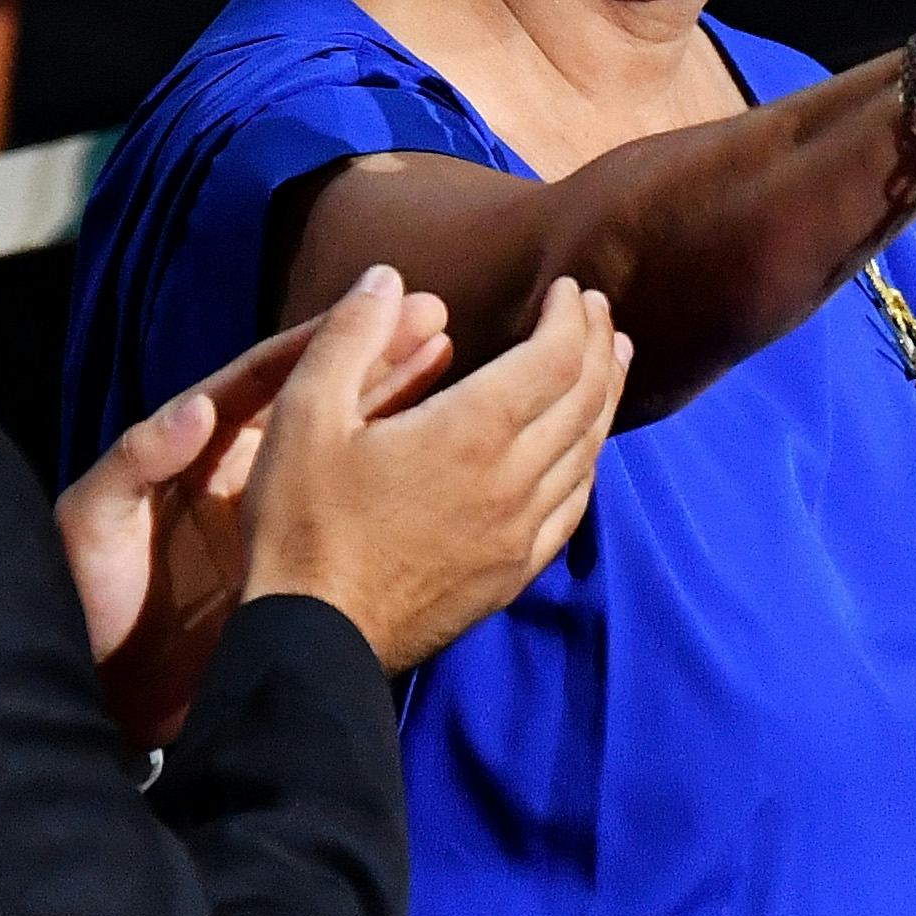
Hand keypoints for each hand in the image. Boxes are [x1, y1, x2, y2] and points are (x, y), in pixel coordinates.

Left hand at [62, 286, 454, 746]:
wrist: (102, 691)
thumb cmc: (85, 598)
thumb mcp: (94, 523)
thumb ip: (135, 462)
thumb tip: (196, 411)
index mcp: (195, 445)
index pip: (266, 376)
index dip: (322, 338)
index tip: (379, 305)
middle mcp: (240, 470)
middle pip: (318, 400)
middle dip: (377, 359)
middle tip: (440, 322)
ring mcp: (273, 518)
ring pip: (346, 451)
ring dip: (397, 410)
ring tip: (454, 369)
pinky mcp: (292, 564)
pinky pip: (352, 515)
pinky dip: (395, 487)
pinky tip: (440, 466)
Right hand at [239, 267, 627, 671]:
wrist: (314, 639)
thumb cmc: (302, 523)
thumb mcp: (303, 414)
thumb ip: (350, 336)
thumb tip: (387, 276)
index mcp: (472, 432)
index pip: (556, 358)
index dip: (572, 316)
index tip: (571, 288)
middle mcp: (514, 480)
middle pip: (585, 400)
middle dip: (599, 347)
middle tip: (601, 312)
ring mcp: (520, 533)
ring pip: (588, 454)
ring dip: (604, 400)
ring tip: (612, 364)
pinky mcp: (512, 574)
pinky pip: (572, 507)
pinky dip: (587, 462)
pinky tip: (583, 452)